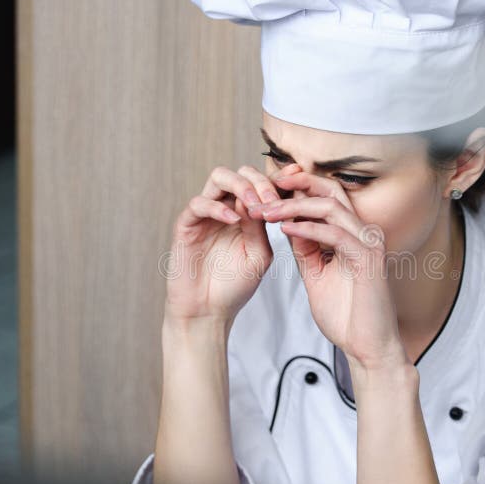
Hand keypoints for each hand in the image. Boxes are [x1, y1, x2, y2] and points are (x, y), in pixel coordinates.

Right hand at [163, 163, 302, 327]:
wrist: (209, 311)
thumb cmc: (235, 286)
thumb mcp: (259, 254)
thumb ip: (262, 226)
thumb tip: (264, 197)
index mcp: (246, 213)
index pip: (261, 184)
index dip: (279, 178)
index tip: (298, 175)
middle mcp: (225, 207)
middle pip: (241, 172)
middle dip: (261, 181)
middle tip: (273, 200)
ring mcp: (205, 214)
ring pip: (219, 177)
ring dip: (241, 186)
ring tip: (254, 206)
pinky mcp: (186, 224)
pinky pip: (199, 203)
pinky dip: (218, 207)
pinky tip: (234, 220)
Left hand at [249, 168, 409, 370]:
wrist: (366, 347)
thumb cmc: (345, 315)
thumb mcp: (315, 273)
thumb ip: (305, 248)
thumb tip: (287, 223)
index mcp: (353, 234)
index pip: (326, 196)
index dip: (298, 187)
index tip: (267, 190)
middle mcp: (363, 232)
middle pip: (332, 189)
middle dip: (298, 182)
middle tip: (266, 184)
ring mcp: (369, 243)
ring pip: (331, 206)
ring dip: (295, 206)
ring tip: (266, 211)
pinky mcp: (369, 259)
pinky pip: (335, 234)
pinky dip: (308, 228)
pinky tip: (284, 229)